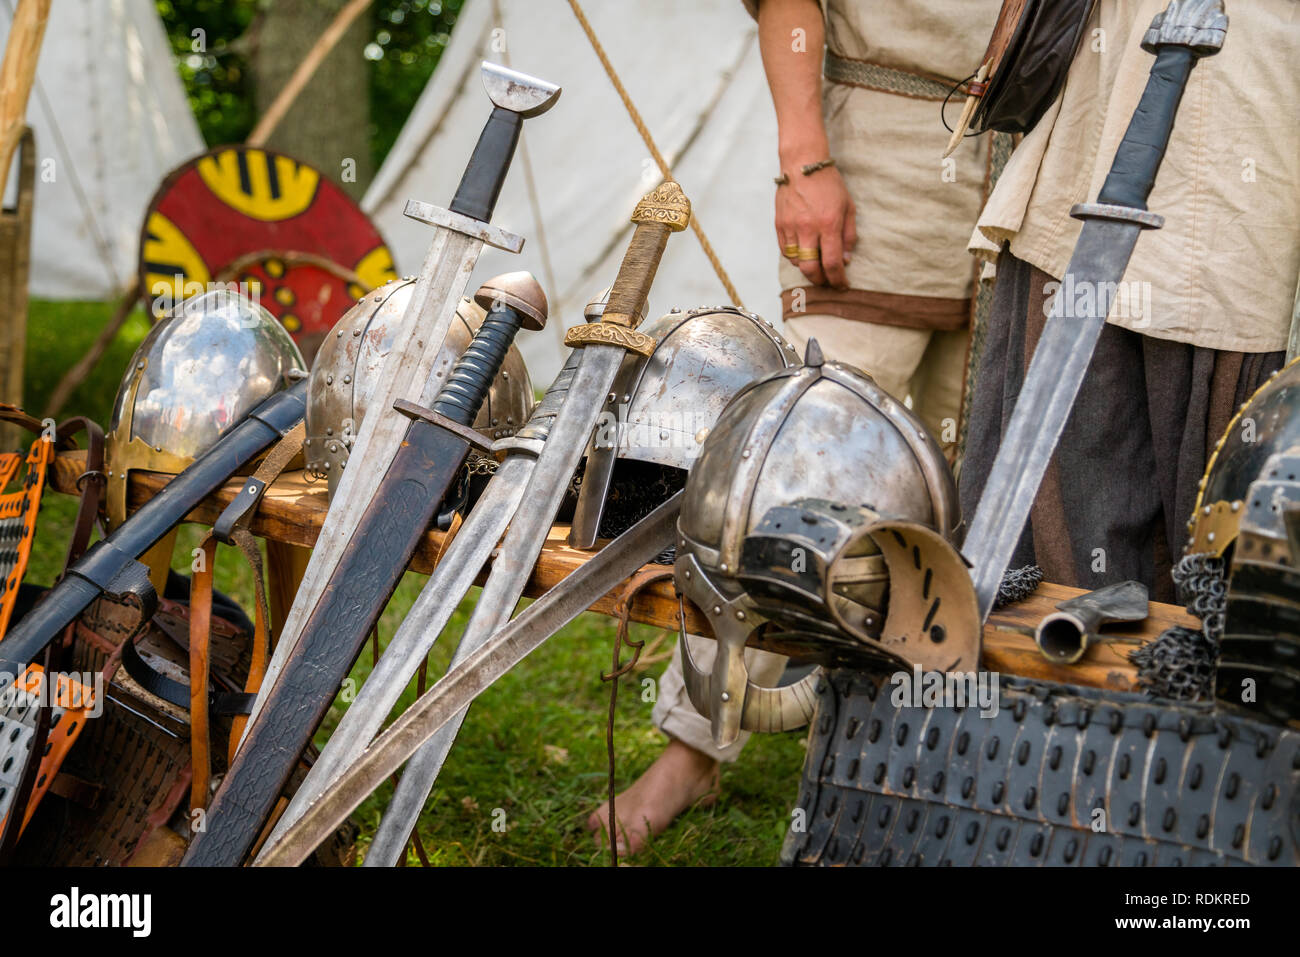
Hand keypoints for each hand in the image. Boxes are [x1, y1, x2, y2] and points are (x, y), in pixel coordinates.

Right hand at [775, 164, 856, 287]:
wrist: (802, 164)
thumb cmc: (829, 184)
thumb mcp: (848, 207)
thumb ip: (849, 235)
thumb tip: (845, 260)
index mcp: (828, 223)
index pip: (832, 262)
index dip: (838, 279)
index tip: (842, 285)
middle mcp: (808, 228)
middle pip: (810, 268)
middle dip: (820, 280)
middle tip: (827, 282)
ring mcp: (790, 226)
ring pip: (796, 261)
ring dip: (807, 268)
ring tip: (816, 264)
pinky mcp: (779, 224)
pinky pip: (786, 250)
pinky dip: (795, 257)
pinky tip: (803, 253)